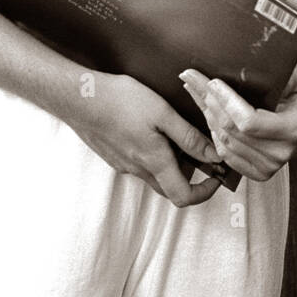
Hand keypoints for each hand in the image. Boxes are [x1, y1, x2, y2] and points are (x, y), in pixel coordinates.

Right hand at [66, 73, 224, 206]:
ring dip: (171, 162)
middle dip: (191, 175)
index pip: (184, 197)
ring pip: (155, 175)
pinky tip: (151, 129)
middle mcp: (138, 170)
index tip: (216, 176)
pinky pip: (140, 164)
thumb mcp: (163, 113)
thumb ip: (189, 138)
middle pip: (170, 188)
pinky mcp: (113, 156)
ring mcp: (123, 165)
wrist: (80, 98)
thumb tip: (214, 157)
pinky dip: (153, 155)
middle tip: (201, 150)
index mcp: (154, 162)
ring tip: (175, 132)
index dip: (205, 192)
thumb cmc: (121, 101)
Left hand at [180, 66, 296, 180]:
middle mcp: (282, 152)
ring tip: (196, 92)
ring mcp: (270, 166)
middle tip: (194, 79)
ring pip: (225, 142)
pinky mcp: (258, 173)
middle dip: (210, 102)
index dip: (226, 101)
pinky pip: (225, 155)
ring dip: (207, 116)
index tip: (212, 81)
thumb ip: (274, 76)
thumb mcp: (295, 77)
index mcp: (293, 129)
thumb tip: (244, 72)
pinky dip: (213, 134)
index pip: (248, 121)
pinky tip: (207, 115)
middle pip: (232, 131)